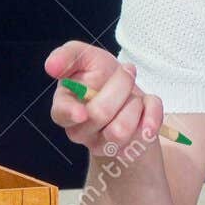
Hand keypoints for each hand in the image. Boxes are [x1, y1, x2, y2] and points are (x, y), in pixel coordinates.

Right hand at [45, 41, 163, 157]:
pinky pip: (146, 131)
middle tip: (127, 73)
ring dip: (134, 103)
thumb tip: (51, 65)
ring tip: (131, 96)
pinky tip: (145, 108)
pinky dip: (152, 112)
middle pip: (100, 113)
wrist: (127, 92)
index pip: (61, 114)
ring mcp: (103, 144)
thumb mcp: (86, 57)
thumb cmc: (101, 75)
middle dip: (121, 85)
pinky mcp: (127, 149)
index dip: (71, 114)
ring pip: (122, 129)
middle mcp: (79, 130)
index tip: (82, 112)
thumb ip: (68, 56)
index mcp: (65, 105)